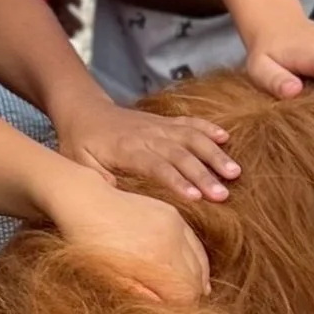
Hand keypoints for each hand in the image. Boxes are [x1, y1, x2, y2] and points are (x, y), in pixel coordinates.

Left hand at [43, 170, 210, 305]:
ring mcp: (176, 226)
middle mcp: (172, 243)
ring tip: (191, 292)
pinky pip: (195, 243)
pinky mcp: (174, 215)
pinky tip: (188, 269)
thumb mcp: (110, 277)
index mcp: (156, 262)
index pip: (186, 295)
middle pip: (197, 280)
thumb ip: (141, 294)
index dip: (183, 310)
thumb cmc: (91, 244)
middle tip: (182, 307)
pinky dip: (195, 259)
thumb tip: (167, 310)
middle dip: (192, 296)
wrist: (87, 201)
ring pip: (200, 262)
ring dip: (198, 279)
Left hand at [57, 105, 239, 203]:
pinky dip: (209, 128)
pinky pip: (190, 123)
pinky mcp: (165, 122)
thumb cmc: (80, 144)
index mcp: (126, 149)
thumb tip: (117, 202)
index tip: (196, 198)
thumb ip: (98, 182)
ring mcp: (158, 126)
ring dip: (214, 154)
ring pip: (191, 137)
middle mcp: (147, 135)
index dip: (176, 181)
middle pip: (180, 154)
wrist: (84, 111)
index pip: (156, 166)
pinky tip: (226, 138)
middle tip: (224, 194)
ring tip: (235, 172)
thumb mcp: (78, 165)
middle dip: (204, 174)